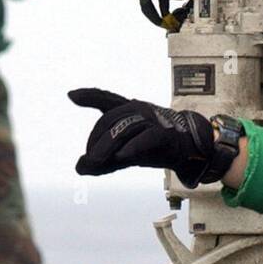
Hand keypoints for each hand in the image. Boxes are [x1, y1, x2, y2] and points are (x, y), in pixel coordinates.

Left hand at [70, 88, 230, 188]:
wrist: (191, 152)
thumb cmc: (156, 148)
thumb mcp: (126, 154)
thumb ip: (103, 161)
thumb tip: (78, 168)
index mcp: (130, 110)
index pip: (107, 99)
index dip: (89, 95)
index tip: (71, 95)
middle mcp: (140, 110)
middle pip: (111, 120)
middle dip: (96, 140)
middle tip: (88, 160)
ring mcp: (154, 120)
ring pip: (125, 128)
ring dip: (107, 146)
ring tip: (95, 162)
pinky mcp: (166, 135)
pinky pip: (147, 138)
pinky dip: (133, 147)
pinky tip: (121, 157)